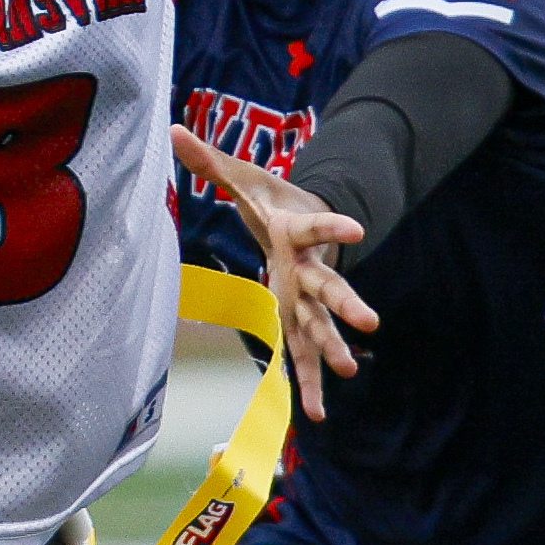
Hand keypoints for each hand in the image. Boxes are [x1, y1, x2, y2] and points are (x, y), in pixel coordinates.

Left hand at [171, 123, 377, 421]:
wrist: (297, 219)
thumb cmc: (268, 199)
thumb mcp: (241, 178)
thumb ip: (209, 160)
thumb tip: (174, 128)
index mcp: (295, 231)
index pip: (317, 226)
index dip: (334, 228)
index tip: (358, 230)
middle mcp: (307, 267)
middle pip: (329, 286)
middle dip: (347, 304)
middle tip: (371, 323)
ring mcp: (305, 296)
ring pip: (320, 325)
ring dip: (331, 349)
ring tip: (346, 373)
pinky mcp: (296, 316)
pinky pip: (302, 353)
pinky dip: (307, 382)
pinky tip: (313, 415)